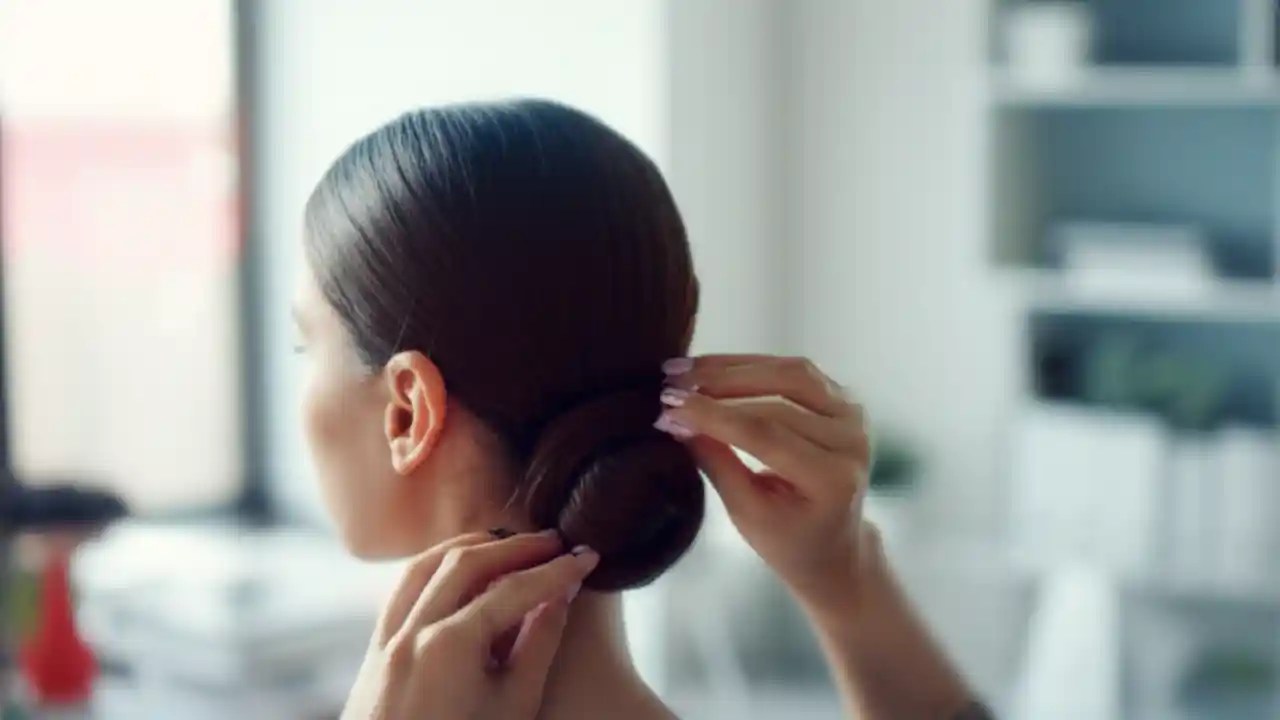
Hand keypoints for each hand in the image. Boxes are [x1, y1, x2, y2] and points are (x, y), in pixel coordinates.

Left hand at [343, 531, 598, 719]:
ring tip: (512, 545)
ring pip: (427, 563)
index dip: (556, 570)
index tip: (587, 557)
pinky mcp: (374, 649)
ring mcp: (386, 638)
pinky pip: (404, 587)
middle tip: (556, 542)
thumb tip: (560, 596)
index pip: (514, 589)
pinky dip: (436, 565)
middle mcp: (412, 631)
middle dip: (517, 546)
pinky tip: (461, 569)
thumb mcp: (513, 707)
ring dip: (472, 546)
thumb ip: (538, 645)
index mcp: (449, 646)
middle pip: (468, 560)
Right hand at [656, 355, 872, 612]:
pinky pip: (795, 372)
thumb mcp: (745, 512)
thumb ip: (716, 462)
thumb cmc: (787, 540)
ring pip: (788, 373)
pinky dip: (750, 365)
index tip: (667, 407)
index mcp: (832, 479)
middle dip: (718, 386)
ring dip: (731, 367)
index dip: (713, 416)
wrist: (834, 546)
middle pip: (779, 397)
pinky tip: (712, 367)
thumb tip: (674, 418)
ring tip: (684, 370)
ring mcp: (853, 415)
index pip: (766, 434)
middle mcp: (852, 440)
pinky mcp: (843, 399)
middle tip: (669, 384)